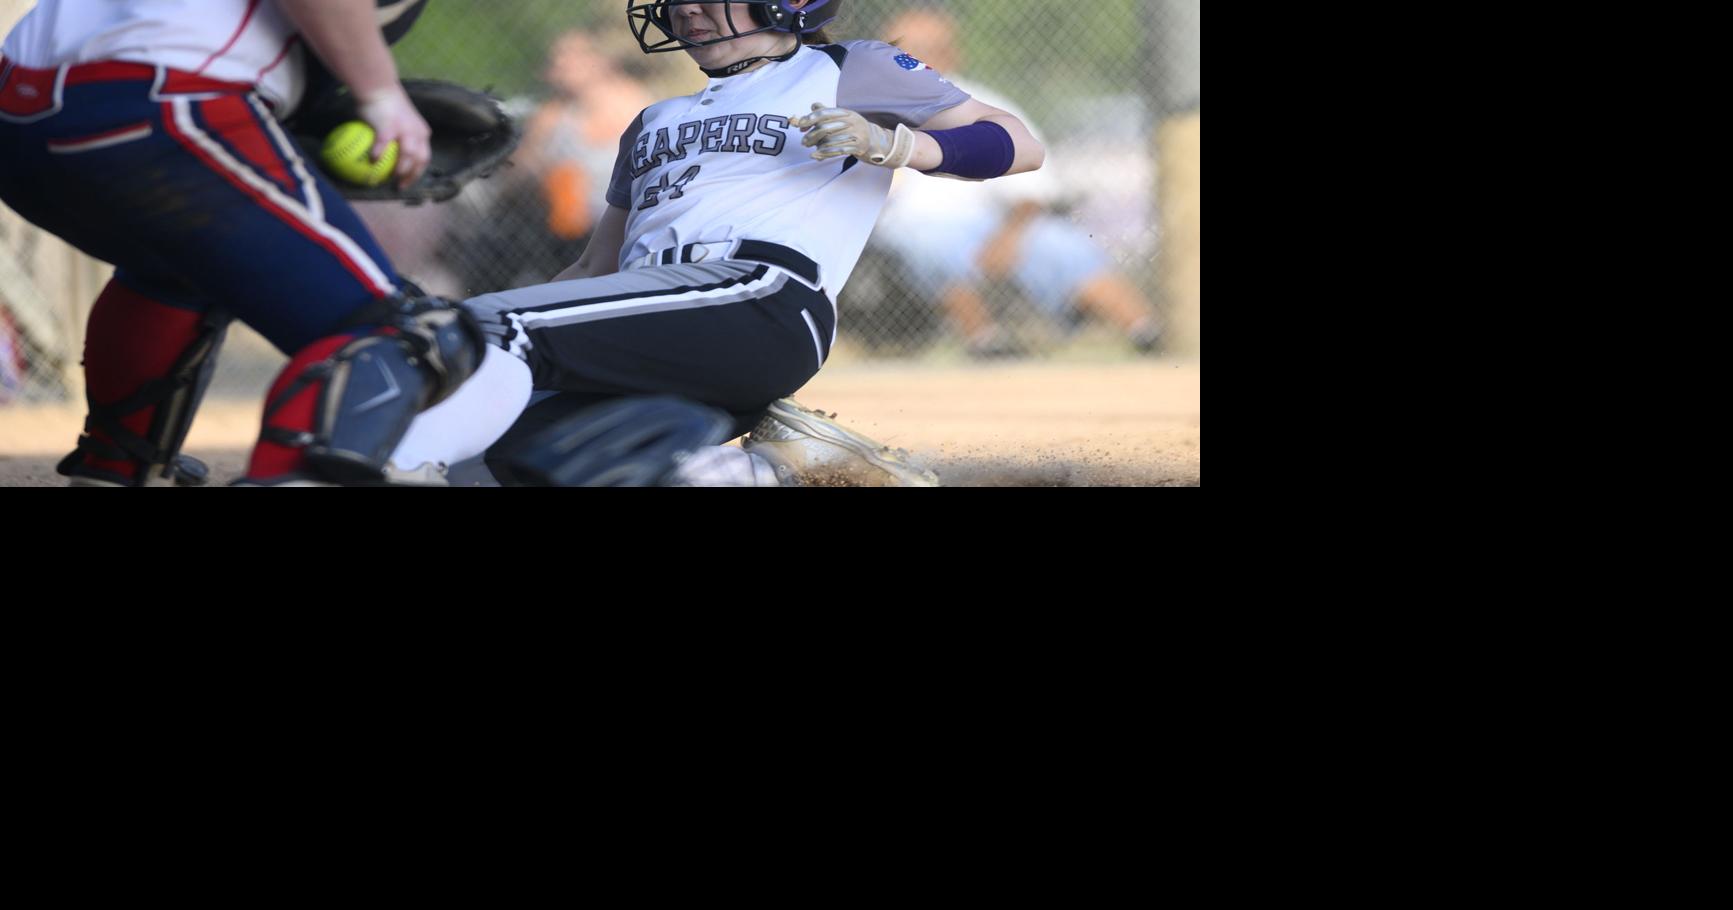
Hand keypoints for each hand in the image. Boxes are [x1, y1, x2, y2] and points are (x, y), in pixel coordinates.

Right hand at [356, 85, 431, 188]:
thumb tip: (387, 153)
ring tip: (388, 177)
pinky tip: (371, 162)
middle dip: (412, 176)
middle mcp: (417, 132)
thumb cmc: (384, 102)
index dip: (417, 172)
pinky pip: (383, 146)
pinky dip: (378, 156)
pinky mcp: (390, 127)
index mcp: (421, 132)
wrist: (378, 85)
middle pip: (420, 160)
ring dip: (399, 170)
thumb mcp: (398, 119)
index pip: (424, 157)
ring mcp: (405, 130)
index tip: (407, 181)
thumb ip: (397, 135)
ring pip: (408, 156)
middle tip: (399, 185)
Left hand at [790, 102, 914, 168]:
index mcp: (845, 112)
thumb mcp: (841, 117)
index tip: (800, 125)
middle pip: (825, 128)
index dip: (810, 118)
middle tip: (803, 142)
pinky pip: (838, 151)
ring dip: (818, 147)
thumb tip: (812, 106)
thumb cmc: (852, 127)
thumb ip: (826, 111)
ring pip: (830, 141)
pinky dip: (825, 154)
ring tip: (811, 150)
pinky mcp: (858, 147)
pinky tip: (816, 156)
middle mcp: (851, 122)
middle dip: (811, 136)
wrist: (874, 140)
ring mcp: (855, 134)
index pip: (824, 113)